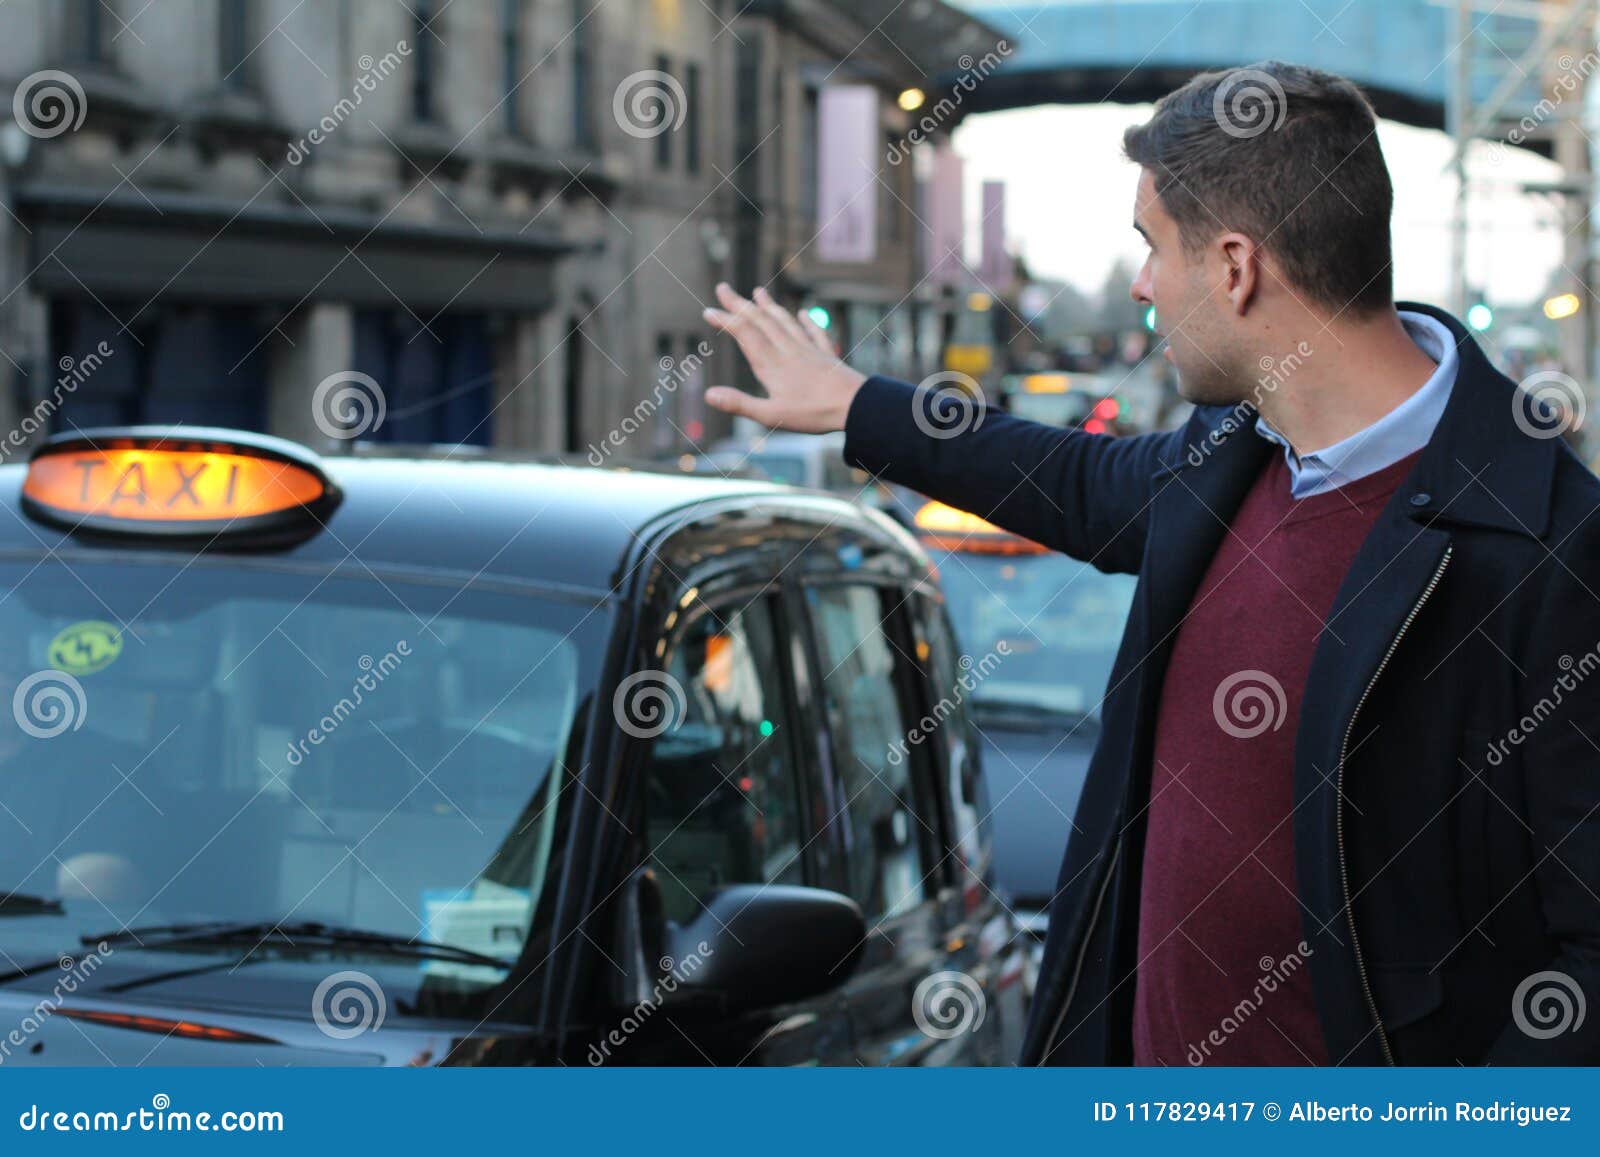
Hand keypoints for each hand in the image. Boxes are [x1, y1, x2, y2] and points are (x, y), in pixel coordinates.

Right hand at [702, 284, 866, 433]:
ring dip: (769, 307)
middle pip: (761, 322)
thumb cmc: (814, 414)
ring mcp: (809, 351)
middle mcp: (788, 351)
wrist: (856, 406)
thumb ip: (740, 404)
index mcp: (772, 364)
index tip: (708, 310)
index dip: (726, 320)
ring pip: (786, 323)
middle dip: (740, 305)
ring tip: (759, 292)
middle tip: (723, 288)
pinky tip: (804, 313)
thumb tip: (709, 395)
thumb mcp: (771, 415)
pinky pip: (815, 334)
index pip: (745, 335)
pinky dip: (808, 322)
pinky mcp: (827, 357)